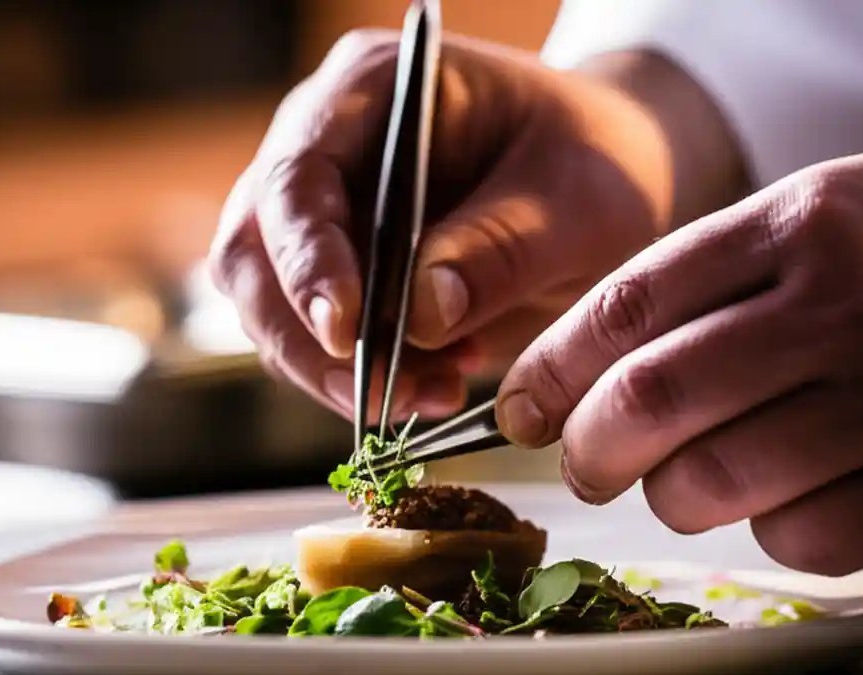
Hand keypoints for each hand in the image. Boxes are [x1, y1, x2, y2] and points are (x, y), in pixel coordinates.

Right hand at [209, 31, 742, 422]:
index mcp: (371, 90)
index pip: (298, 175)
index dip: (306, 258)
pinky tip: (437, 385)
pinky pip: (316, 342)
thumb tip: (423, 314)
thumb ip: (503, 247)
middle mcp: (322, 146)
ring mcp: (321, 214)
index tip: (347, 331)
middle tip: (382, 396)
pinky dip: (363, 382)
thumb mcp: (579, 200)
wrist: (606, 185)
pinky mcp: (336, 277)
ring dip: (336, 373)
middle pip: (256, 252)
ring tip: (434, 393)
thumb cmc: (595, 164)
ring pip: (270, 310)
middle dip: (309, 338)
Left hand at [496, 143, 862, 574]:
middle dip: (586, 449)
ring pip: (712, 485)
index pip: (630, 304)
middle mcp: (839, 313)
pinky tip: (791, 493)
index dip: (551, 366)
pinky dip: (770, 528)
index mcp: (800, 225)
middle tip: (582, 460)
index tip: (521, 401)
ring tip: (688, 476)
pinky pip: (801, 538)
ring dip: (672, 493)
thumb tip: (600, 359)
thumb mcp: (834, 207)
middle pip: (650, 404)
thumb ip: (720, 273)